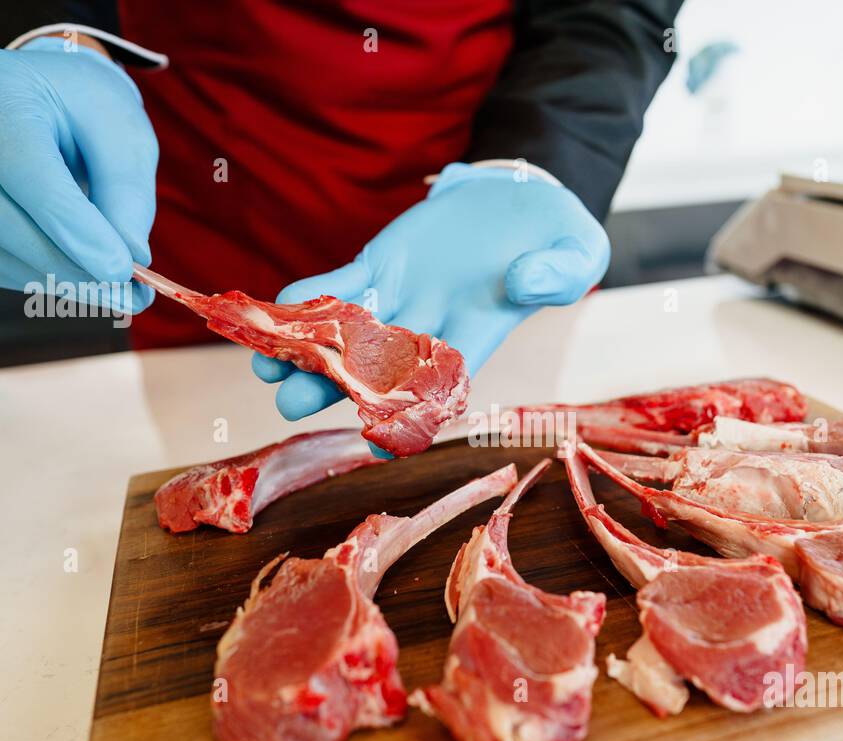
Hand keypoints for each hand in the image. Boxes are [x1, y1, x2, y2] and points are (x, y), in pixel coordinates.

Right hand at [0, 36, 157, 313]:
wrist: (46, 91)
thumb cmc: (87, 104)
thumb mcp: (123, 132)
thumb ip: (127, 195)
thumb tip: (129, 260)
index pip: (25, 170)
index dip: (72, 227)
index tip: (119, 270)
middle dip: (61, 262)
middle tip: (120, 291)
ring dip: (52, 276)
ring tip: (109, 290)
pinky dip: (35, 273)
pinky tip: (76, 275)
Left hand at [253, 161, 609, 422]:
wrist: (524, 196)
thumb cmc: (558, 234)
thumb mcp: (578, 249)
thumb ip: (561, 272)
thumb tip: (527, 282)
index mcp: (479, 335)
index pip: (439, 384)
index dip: (408, 414)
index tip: (377, 442)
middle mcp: (433, 327)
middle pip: (377, 368)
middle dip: (333, 388)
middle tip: (290, 406)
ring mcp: (402, 297)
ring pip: (348, 334)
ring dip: (306, 350)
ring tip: (264, 365)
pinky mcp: (382, 265)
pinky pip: (342, 285)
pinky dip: (312, 296)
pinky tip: (279, 306)